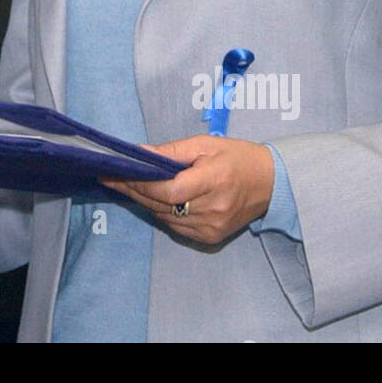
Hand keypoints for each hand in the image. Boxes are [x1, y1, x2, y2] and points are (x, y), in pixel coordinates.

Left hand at [103, 135, 273, 244]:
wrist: (271, 184)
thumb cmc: (237, 157)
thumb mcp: (205, 144)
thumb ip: (171, 152)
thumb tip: (138, 153)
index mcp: (214, 180)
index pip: (169, 190)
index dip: (141, 184)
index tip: (116, 173)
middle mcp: (214, 209)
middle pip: (163, 205)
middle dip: (134, 191)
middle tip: (110, 178)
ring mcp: (213, 227)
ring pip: (165, 217)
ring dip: (144, 202)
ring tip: (125, 186)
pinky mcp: (212, 238)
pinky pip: (176, 226)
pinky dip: (162, 212)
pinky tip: (152, 199)